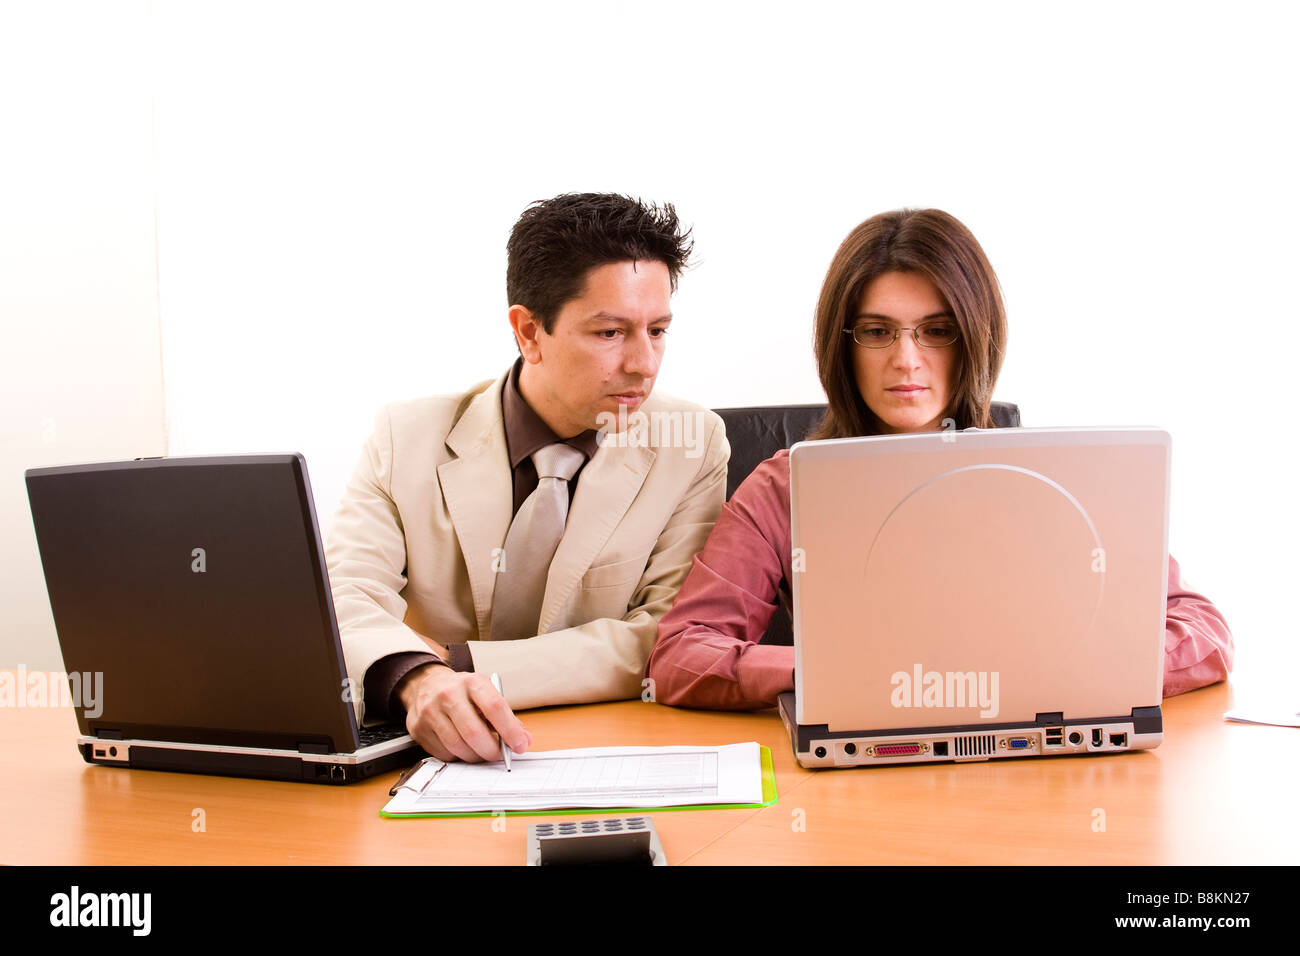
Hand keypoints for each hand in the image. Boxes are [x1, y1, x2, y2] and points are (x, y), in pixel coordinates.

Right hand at [397, 664, 531, 762]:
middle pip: (474, 732)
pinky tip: (462, 748)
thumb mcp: (486, 693)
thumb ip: (506, 717)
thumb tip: (524, 740)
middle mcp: (449, 694)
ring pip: (458, 746)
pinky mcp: (418, 728)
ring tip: (482, 752)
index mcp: (472, 682)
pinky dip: (457, 757)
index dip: (510, 730)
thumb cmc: (462, 692)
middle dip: (491, 751)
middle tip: (501, 756)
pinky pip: (443, 753)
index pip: (495, 707)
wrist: (426, 684)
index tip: (520, 745)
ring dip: (475, 756)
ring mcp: (430, 711)